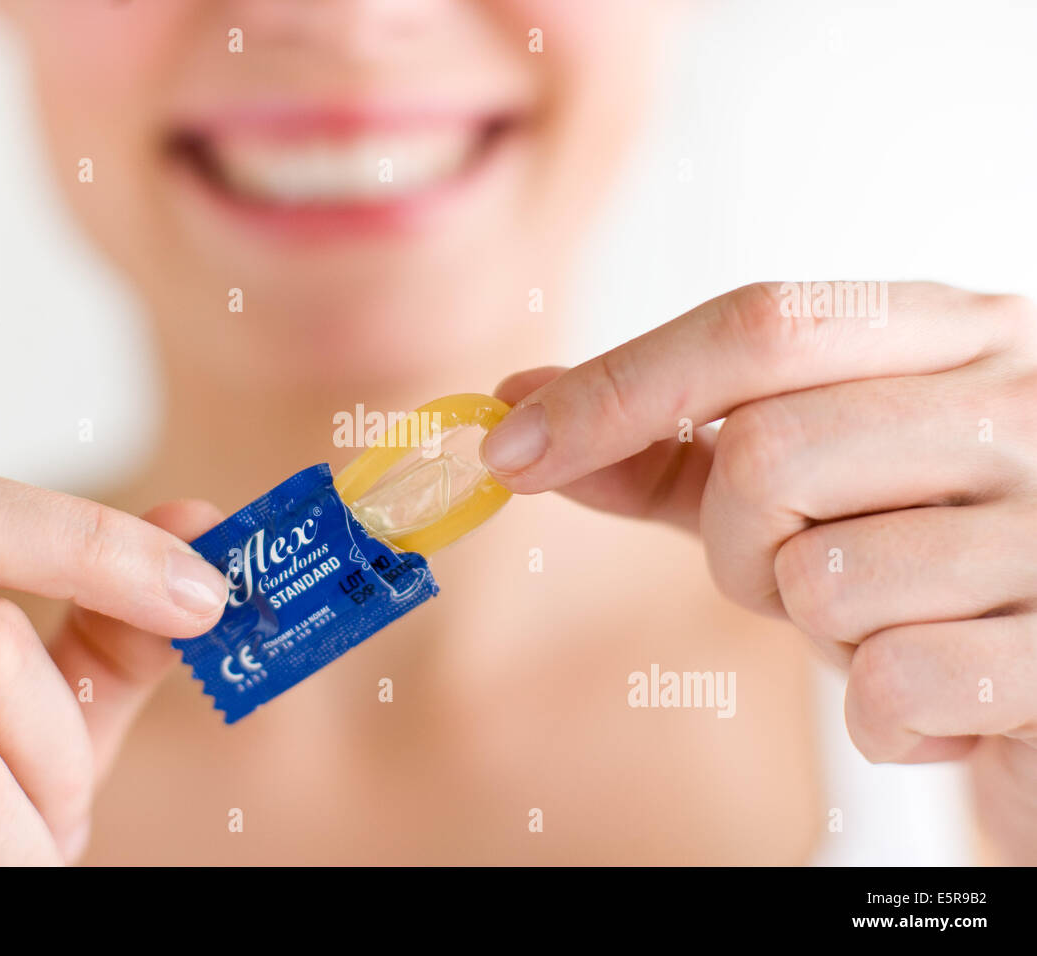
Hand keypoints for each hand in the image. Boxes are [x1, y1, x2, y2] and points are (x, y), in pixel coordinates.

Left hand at [482, 282, 1036, 859]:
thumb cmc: (924, 575)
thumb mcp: (803, 490)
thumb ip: (670, 449)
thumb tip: (519, 412)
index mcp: (961, 336)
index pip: (762, 322)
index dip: (616, 387)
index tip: (510, 447)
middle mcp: (1026, 404)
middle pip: (766, 451)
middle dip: (737, 544)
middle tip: (796, 577)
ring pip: (821, 575)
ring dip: (817, 633)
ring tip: (894, 629)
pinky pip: (895, 682)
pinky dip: (882, 717)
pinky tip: (942, 708)